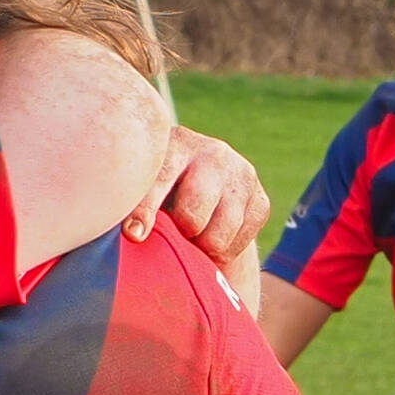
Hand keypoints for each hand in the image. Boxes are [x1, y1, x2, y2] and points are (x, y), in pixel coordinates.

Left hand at [126, 125, 267, 262]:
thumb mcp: (146, 186)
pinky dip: (224, 249)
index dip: (145, 209)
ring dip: (203, 245)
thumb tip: (134, 233)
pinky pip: (240, 242)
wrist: (207, 184)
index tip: (134, 235)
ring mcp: (242, 175)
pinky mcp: (260, 200)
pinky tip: (213, 233)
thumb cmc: (162, 189)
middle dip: (181, 231)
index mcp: (177, 145)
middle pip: (193, 215)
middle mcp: (214, 154)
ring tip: (193, 234)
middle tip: (177, 229)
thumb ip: (137, 202)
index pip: (160, 179)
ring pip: (219, 235)